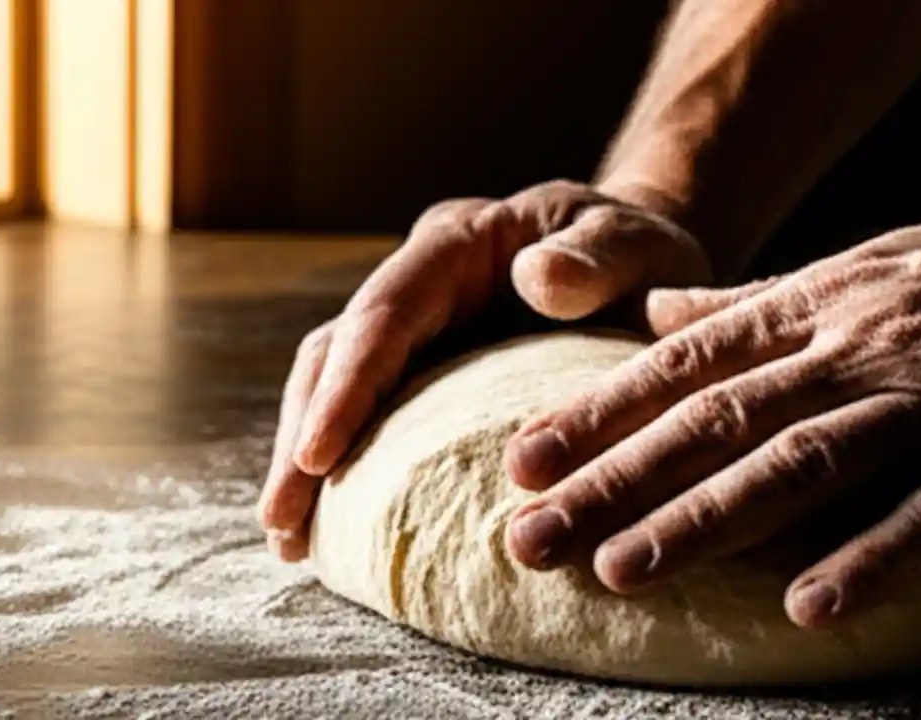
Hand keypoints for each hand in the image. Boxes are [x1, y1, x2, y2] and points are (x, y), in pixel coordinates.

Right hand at [256, 180, 710, 560]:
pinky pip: (371, 415)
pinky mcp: (423, 370)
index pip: (384, 313)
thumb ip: (599, 259)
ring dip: (305, 460)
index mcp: (458, 246)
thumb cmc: (639, 256)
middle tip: (280, 523)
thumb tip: (539, 279)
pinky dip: (347, 466)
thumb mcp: (636, 248)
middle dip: (302, 437)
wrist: (640, 264)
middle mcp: (420, 283)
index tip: (316, 456)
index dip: (347, 385)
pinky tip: (333, 527)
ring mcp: (416, 328)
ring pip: (335, 386)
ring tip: (288, 541)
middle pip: (335, 354)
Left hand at [502, 197, 920, 626]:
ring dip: (706, 520)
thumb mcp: (876, 263)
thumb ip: (765, 300)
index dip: (600, 410)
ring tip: (620, 569)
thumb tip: (663, 313)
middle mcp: (866, 346)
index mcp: (828, 300)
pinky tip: (804, 608)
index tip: (522, 458)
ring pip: (804, 463)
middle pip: (719, 419)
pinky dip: (870, 558)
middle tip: (528, 534)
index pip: (688, 360)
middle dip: (615, 479)